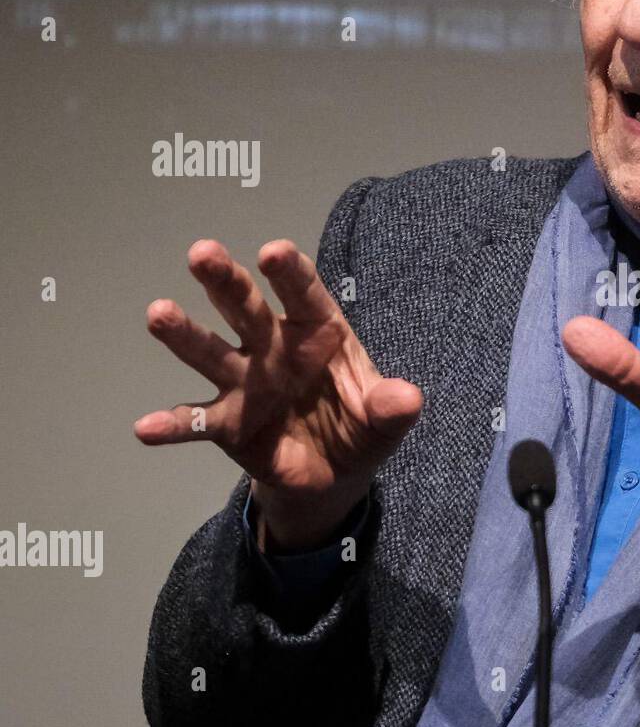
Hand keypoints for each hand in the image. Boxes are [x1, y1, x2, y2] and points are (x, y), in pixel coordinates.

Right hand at [134, 239, 422, 549]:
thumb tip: (407, 399)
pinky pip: (197, 420)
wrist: (334, 474)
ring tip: (159, 314)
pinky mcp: (228, 422)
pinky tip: (146, 428)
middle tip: (201, 252)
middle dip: (226, 280)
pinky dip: (173, 424)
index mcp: (317, 331)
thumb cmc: (360, 425)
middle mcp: (274, 346)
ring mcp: (246, 381)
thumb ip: (393, 407)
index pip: (304, 293)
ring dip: (185, 334)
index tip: (274, 252)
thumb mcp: (385, 419)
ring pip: (212, 351)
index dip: (291, 272)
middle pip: (246, 307)